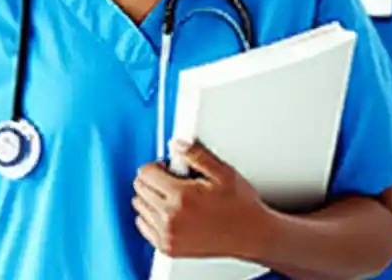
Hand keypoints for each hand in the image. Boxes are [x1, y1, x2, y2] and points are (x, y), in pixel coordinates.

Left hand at [132, 140, 270, 259]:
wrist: (252, 236)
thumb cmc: (240, 206)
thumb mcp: (223, 172)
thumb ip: (196, 154)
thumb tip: (176, 144)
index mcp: (181, 197)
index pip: (145, 173)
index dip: (157, 165)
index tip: (169, 167)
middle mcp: (170, 218)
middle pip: (139, 189)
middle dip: (153, 180)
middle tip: (174, 181)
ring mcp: (168, 235)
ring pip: (139, 207)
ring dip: (151, 198)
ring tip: (174, 197)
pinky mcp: (168, 248)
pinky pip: (143, 226)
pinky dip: (151, 217)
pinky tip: (170, 213)